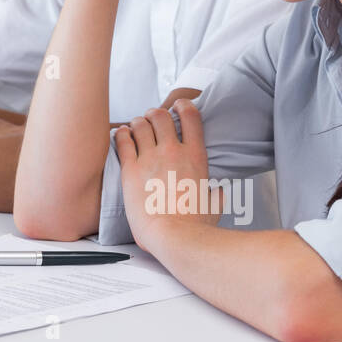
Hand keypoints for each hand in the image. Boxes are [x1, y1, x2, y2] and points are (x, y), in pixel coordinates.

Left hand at [116, 99, 220, 250]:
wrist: (172, 235)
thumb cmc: (194, 225)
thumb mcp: (214, 205)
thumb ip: (216, 193)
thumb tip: (220, 191)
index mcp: (195, 156)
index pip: (190, 117)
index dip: (183, 106)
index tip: (178, 106)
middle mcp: (172, 152)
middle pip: (160, 115)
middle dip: (155, 114)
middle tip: (151, 118)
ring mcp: (150, 159)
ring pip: (140, 125)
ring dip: (137, 122)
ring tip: (135, 126)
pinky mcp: (131, 169)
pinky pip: (123, 141)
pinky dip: (121, 133)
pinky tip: (121, 134)